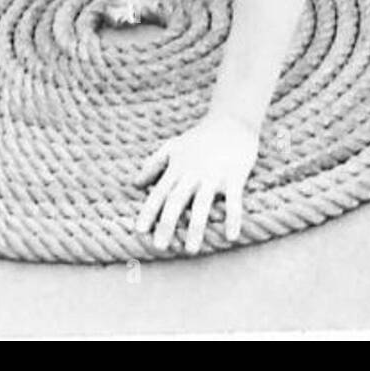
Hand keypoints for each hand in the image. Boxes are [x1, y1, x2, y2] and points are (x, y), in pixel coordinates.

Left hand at [135, 112, 259, 253]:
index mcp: (177, 168)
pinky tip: (231, 236)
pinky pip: (234, 201)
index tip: (139, 230)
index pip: (159, 192)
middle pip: (177, 201)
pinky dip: (233, 218)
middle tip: (159, 246)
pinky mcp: (235, 176)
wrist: (232, 121)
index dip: (149, 211)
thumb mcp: (173, 146)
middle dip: (167, 223)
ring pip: (202, 204)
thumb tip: (134, 184)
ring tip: (190, 249)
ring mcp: (214, 176)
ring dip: (196, 227)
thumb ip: (153, 164)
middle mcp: (193, 173)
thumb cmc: (200, 137)